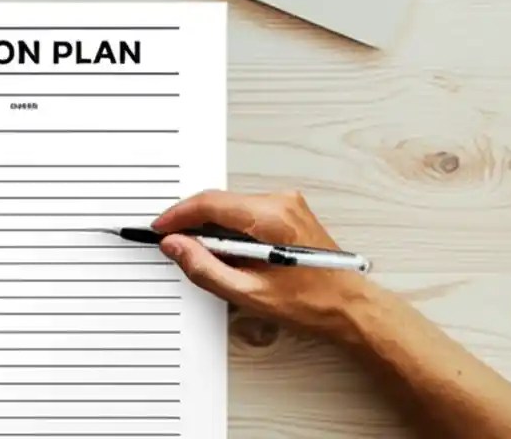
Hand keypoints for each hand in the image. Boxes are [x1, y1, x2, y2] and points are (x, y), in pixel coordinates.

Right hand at [154, 190, 373, 339]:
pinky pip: (245, 212)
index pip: (210, 203)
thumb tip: (176, 247)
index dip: (178, 215)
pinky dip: (230, 230)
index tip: (161, 228)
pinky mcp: (288, 211)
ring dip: (213, 229)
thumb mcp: (248, 293)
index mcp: (270, 218)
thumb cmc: (311, 302)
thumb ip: (204, 267)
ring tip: (212, 259)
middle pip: (219, 203)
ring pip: (230, 208)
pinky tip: (232, 254)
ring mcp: (286, 204)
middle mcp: (280, 203)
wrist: (349, 306)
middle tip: (178, 248)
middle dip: (193, 224)